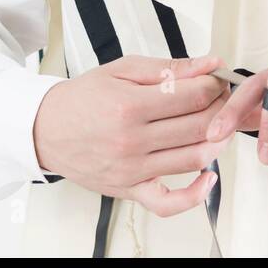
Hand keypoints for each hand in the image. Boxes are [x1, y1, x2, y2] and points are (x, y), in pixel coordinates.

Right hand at [33, 54, 235, 216]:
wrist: (45, 129)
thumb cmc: (84, 98)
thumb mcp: (123, 69)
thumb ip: (170, 67)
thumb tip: (210, 64)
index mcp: (130, 105)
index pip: (194, 96)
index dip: (216, 85)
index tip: (218, 79)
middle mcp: (131, 140)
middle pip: (200, 126)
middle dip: (222, 108)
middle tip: (222, 98)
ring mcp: (131, 169)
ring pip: (194, 158)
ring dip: (217, 141)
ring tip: (218, 125)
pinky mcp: (128, 190)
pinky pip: (167, 203)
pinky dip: (194, 195)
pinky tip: (209, 178)